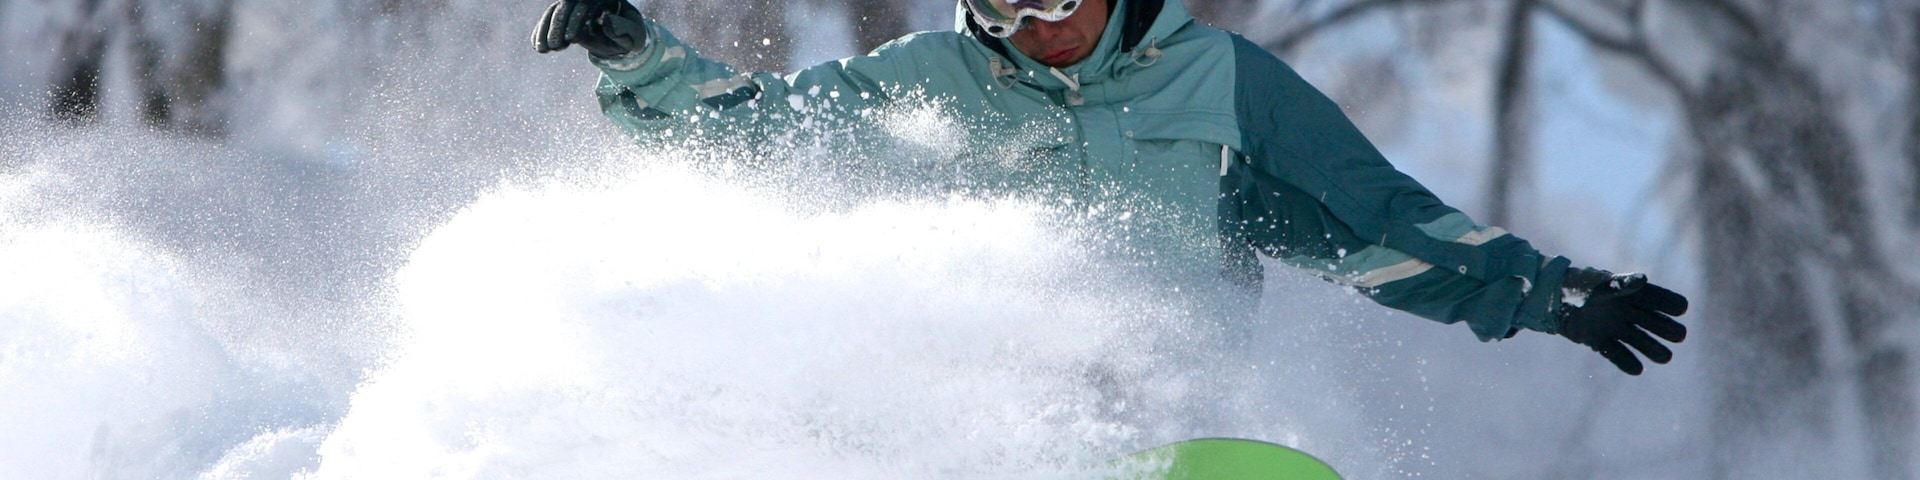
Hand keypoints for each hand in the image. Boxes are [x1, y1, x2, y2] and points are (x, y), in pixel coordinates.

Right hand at [532, 0, 647, 57]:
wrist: (625, 37)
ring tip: (543, 50)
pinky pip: (549, 20)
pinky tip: (538, 47)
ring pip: (554, 11)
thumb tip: (607, 22)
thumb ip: (623, 29)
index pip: (584, 3)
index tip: (570, 38)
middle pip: (566, 6)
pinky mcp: (566, 16)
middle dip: (556, 26)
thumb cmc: (632, 36)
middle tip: (553, 47)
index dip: (576, 19)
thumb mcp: (634, 35)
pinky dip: (541, 32)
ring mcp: (574, 6)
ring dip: (545, 30)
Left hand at [1557, 267, 1688, 374]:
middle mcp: (1627, 312)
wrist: (1552, 299)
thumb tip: (1643, 280)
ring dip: (1653, 348)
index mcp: (1630, 294)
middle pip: (1655, 323)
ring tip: (1664, 357)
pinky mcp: (1600, 341)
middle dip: (1668, 329)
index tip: (1681, 309)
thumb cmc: (1579, 286)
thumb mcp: (1599, 284)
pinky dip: (1626, 362)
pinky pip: (1617, 354)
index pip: (1658, 299)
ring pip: (1640, 341)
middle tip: (1678, 336)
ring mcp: (1615, 328)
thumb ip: (1620, 285)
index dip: (1671, 303)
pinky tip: (1637, 369)